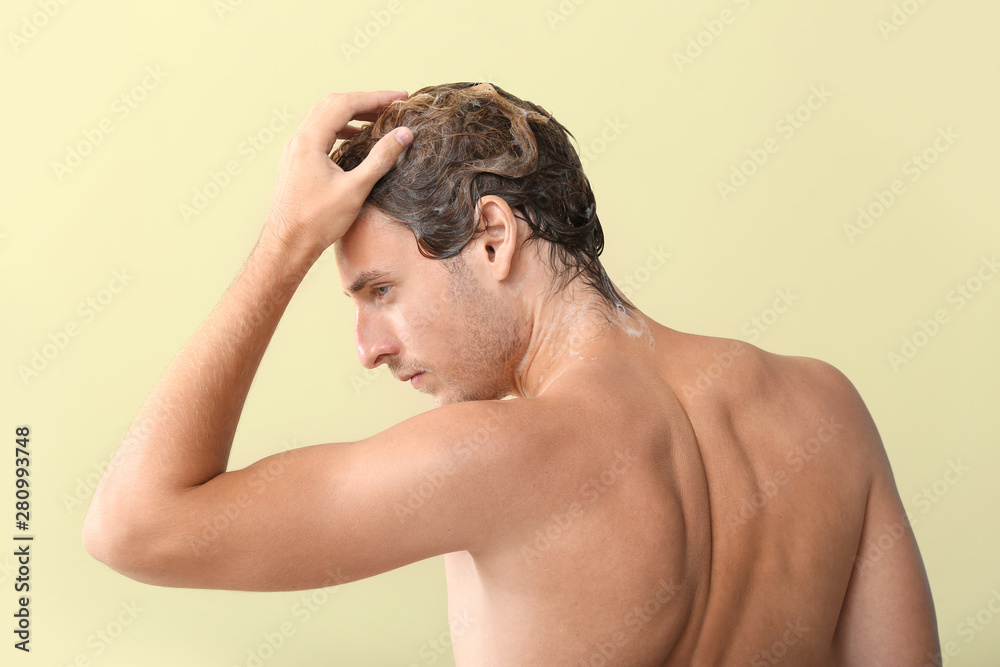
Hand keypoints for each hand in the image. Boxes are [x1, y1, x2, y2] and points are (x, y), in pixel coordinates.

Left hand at [262, 90, 413, 253]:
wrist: (287, 245)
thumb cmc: (318, 222)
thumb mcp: (355, 189)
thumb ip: (381, 158)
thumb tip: (404, 134)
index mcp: (310, 140)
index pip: (346, 104)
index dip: (376, 97)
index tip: (401, 97)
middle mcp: (298, 140)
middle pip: (333, 104)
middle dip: (364, 101)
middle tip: (392, 106)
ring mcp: (295, 150)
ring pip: (324, 117)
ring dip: (351, 113)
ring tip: (377, 120)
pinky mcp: (296, 162)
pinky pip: (319, 132)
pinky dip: (340, 128)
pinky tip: (355, 140)